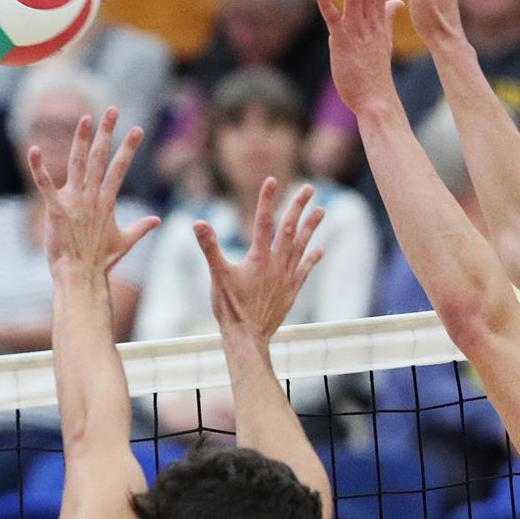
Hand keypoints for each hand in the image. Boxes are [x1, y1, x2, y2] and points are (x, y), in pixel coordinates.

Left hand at [27, 108, 159, 282]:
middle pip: (101, 158)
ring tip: (86, 118)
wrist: (82, 277)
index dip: (128, 148)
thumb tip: (157, 220)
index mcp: (107, 202)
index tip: (137, 129)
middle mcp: (92, 197)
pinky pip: (45, 184)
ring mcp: (74, 202)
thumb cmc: (101, 262)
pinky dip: (38, 167)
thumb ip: (141, 228)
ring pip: (78, 163)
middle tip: (112, 110)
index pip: (120, 168)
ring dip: (81, 139)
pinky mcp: (55, 210)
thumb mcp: (124, 242)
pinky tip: (33, 149)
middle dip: (107, 132)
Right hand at [196, 179, 327, 343]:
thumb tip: (198, 222)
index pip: (263, 222)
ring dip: (311, 227)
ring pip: (301, 246)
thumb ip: (209, 247)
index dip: (267, 200)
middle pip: (289, 229)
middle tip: (309, 188)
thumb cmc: (230, 308)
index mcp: (258, 258)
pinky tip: (319, 249)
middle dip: (298, 207)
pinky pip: (304, 270)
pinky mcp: (291, 291)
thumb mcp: (217, 275)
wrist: (248, 337)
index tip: (272, 180)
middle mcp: (277, 264)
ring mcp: (286, 277)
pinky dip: (311, 258)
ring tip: (321, 211)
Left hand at [317, 0, 404, 117]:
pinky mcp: (341, 43)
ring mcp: (356, 32)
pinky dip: (326, 5)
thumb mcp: (384, 40)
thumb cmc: (376, 72)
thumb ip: (388, 18)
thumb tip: (395, 1)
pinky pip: (333, 21)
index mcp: (378, 21)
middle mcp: (369, 23)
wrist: (375, 99)